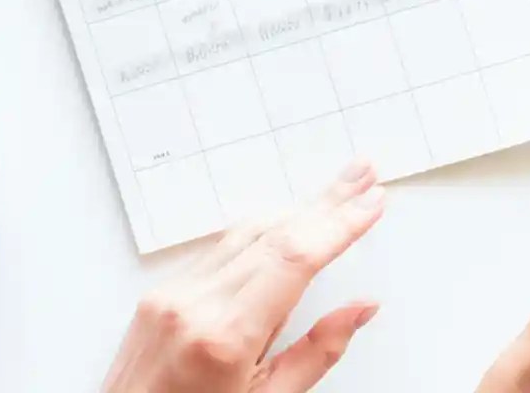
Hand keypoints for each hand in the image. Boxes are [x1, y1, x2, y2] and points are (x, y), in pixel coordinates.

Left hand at [102, 161, 384, 392]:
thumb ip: (318, 352)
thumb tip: (361, 309)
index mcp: (225, 338)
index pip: (295, 260)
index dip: (339, 225)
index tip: (370, 203)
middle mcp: (193, 306)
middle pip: (276, 235)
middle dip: (327, 203)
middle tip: (363, 176)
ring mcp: (171, 295)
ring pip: (247, 234)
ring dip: (297, 211)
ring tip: (336, 194)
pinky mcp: (159, 294)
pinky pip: (219, 249)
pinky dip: (261, 233)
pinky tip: (285, 222)